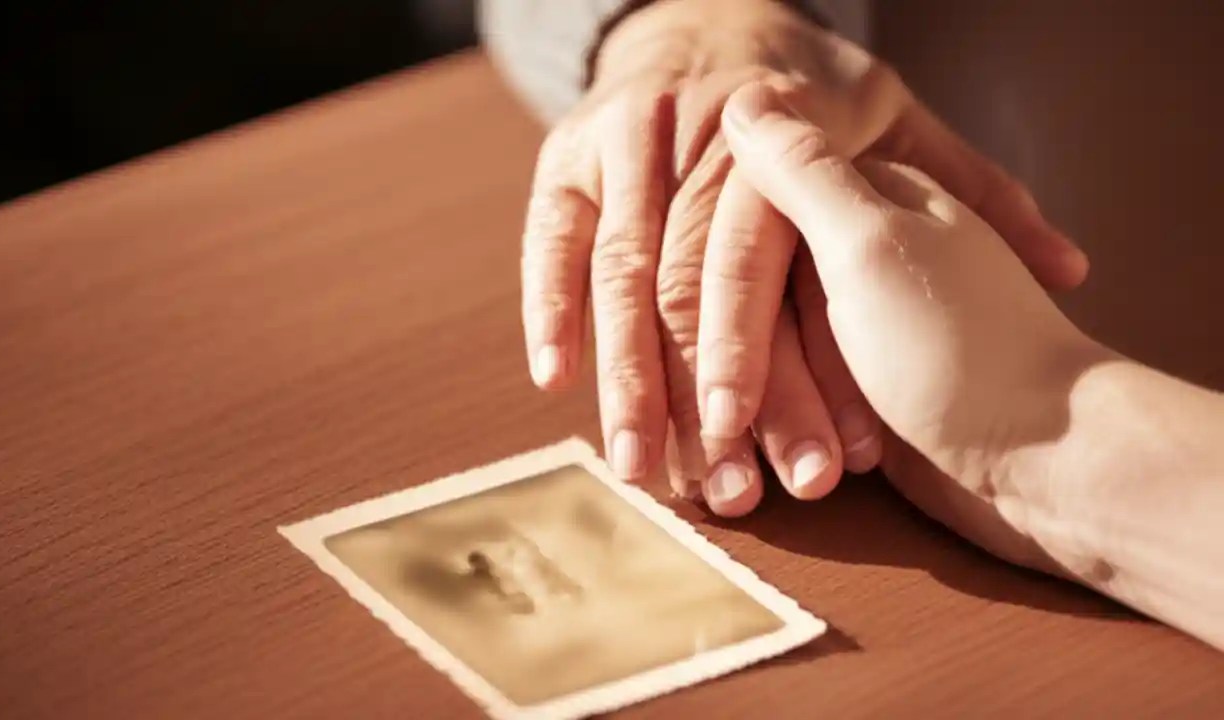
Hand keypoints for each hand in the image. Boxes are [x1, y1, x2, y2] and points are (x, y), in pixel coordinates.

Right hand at [519, 0, 1086, 515]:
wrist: (713, 1)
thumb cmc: (822, 79)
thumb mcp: (907, 121)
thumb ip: (979, 192)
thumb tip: (1069, 264)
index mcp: (778, 129)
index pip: (759, 261)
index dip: (762, 363)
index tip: (772, 454)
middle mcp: (691, 137)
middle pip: (687, 287)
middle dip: (693, 397)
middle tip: (708, 492)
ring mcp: (623, 149)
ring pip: (620, 280)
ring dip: (625, 383)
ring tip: (637, 470)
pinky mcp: (568, 167)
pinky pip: (549, 243)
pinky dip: (550, 308)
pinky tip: (557, 380)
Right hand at [720, 81, 1107, 568]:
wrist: (1060, 458)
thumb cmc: (968, 349)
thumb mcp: (875, 246)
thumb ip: (805, 176)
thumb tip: (744, 101)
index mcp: (856, 196)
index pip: (740, 236)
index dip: (714, 321)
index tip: (710, 401)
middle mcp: (849, 247)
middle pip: (742, 305)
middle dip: (725, 392)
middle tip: (709, 470)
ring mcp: (851, 315)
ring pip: (757, 359)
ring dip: (740, 429)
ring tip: (727, 494)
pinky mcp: (853, 376)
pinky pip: (778, 401)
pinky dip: (761, 441)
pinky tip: (736, 477)